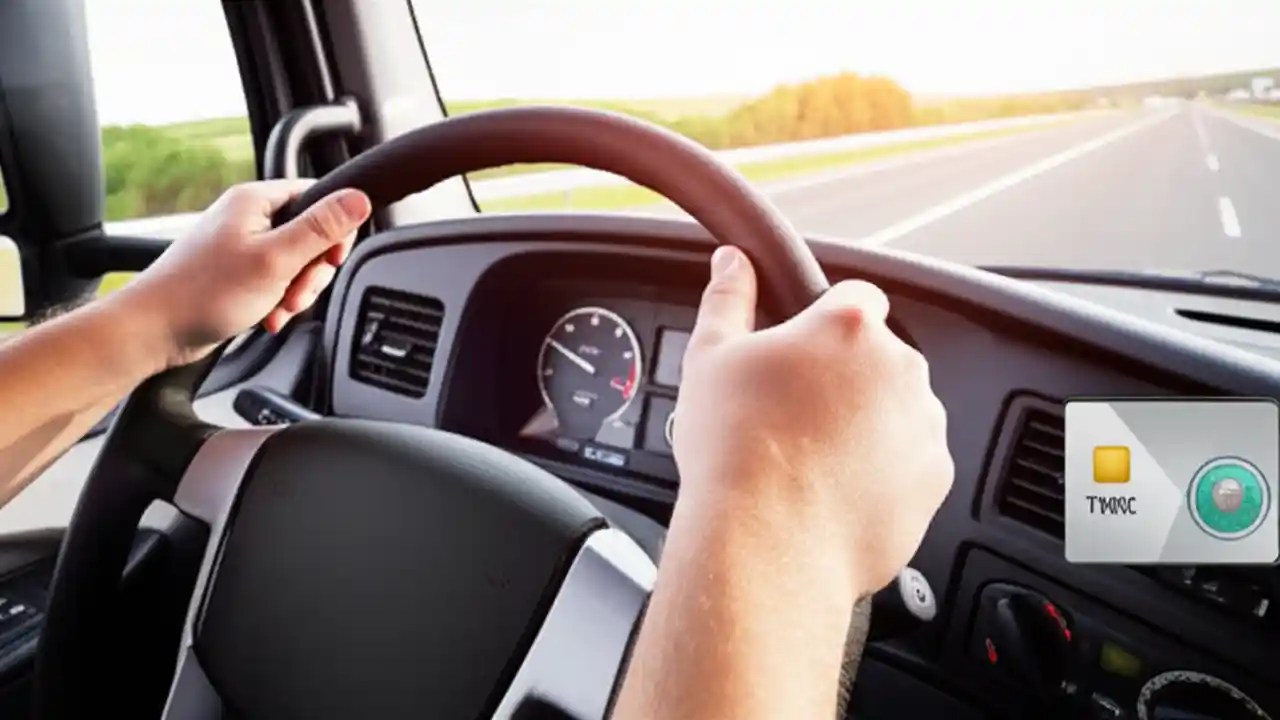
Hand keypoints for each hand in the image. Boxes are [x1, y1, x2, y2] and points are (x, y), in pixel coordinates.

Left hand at [110, 180, 371, 369]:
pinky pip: (277, 282)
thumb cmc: (203, 293)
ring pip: (297, 264)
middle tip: (296, 292)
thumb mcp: (275, 259)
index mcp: (257, 201)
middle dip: (312, 272)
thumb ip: (321, 229)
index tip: (329, 260)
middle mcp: (249, 218)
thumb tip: (358, 199)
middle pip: (312, 236)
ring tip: (277, 308)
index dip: (335, 233)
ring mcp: (243, 246)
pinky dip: (278, 302)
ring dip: (296, 292)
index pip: (319, 198)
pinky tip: (267, 316)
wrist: (154, 330)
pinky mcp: (239, 273)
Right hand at [672, 245, 952, 596]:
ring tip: (810, 460)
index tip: (802, 352)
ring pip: (896, 409)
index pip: (854, 296)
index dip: (824, 322)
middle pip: (877, 357)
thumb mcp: (711, 359)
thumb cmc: (735, 452)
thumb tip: (734, 262)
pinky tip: (833, 490)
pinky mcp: (933, 478)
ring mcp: (924, 425)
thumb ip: (728, 298)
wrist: (766, 545)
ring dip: (866, 424)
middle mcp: (899, 368)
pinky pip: (910, 462)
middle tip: (792, 415)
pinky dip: (882, 472)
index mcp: (848, 327)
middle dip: (843, 379)